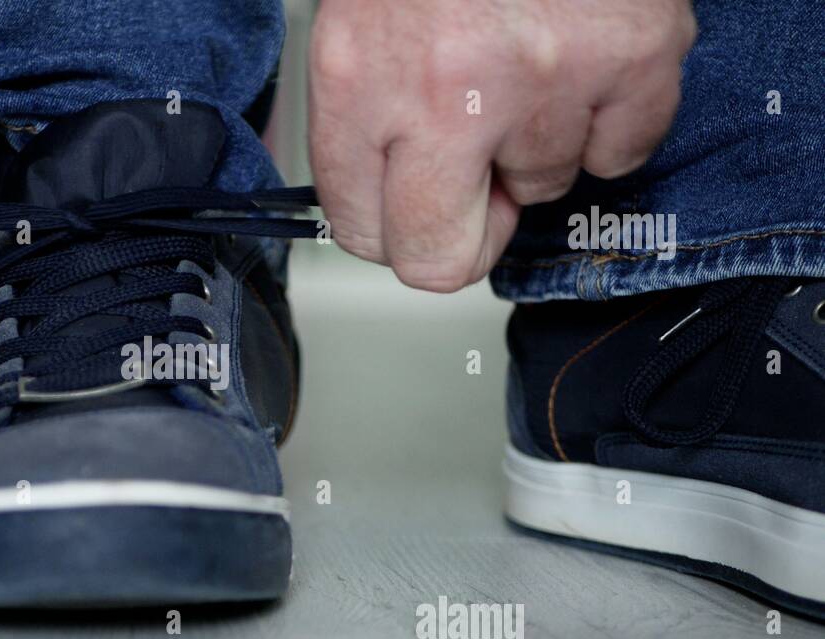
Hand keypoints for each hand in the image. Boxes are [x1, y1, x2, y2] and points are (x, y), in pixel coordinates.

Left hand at [308, 0, 695, 290]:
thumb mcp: (354, 29)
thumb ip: (362, 124)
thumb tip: (381, 214)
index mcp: (359, 80)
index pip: (363, 235)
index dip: (392, 231)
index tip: (410, 212)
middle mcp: (444, 90)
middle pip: (443, 259)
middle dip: (458, 233)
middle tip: (473, 186)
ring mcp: (544, 78)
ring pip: (543, 189)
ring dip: (534, 143)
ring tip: (525, 64)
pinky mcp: (633, 57)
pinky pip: (620, 153)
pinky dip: (605, 118)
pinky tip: (578, 63)